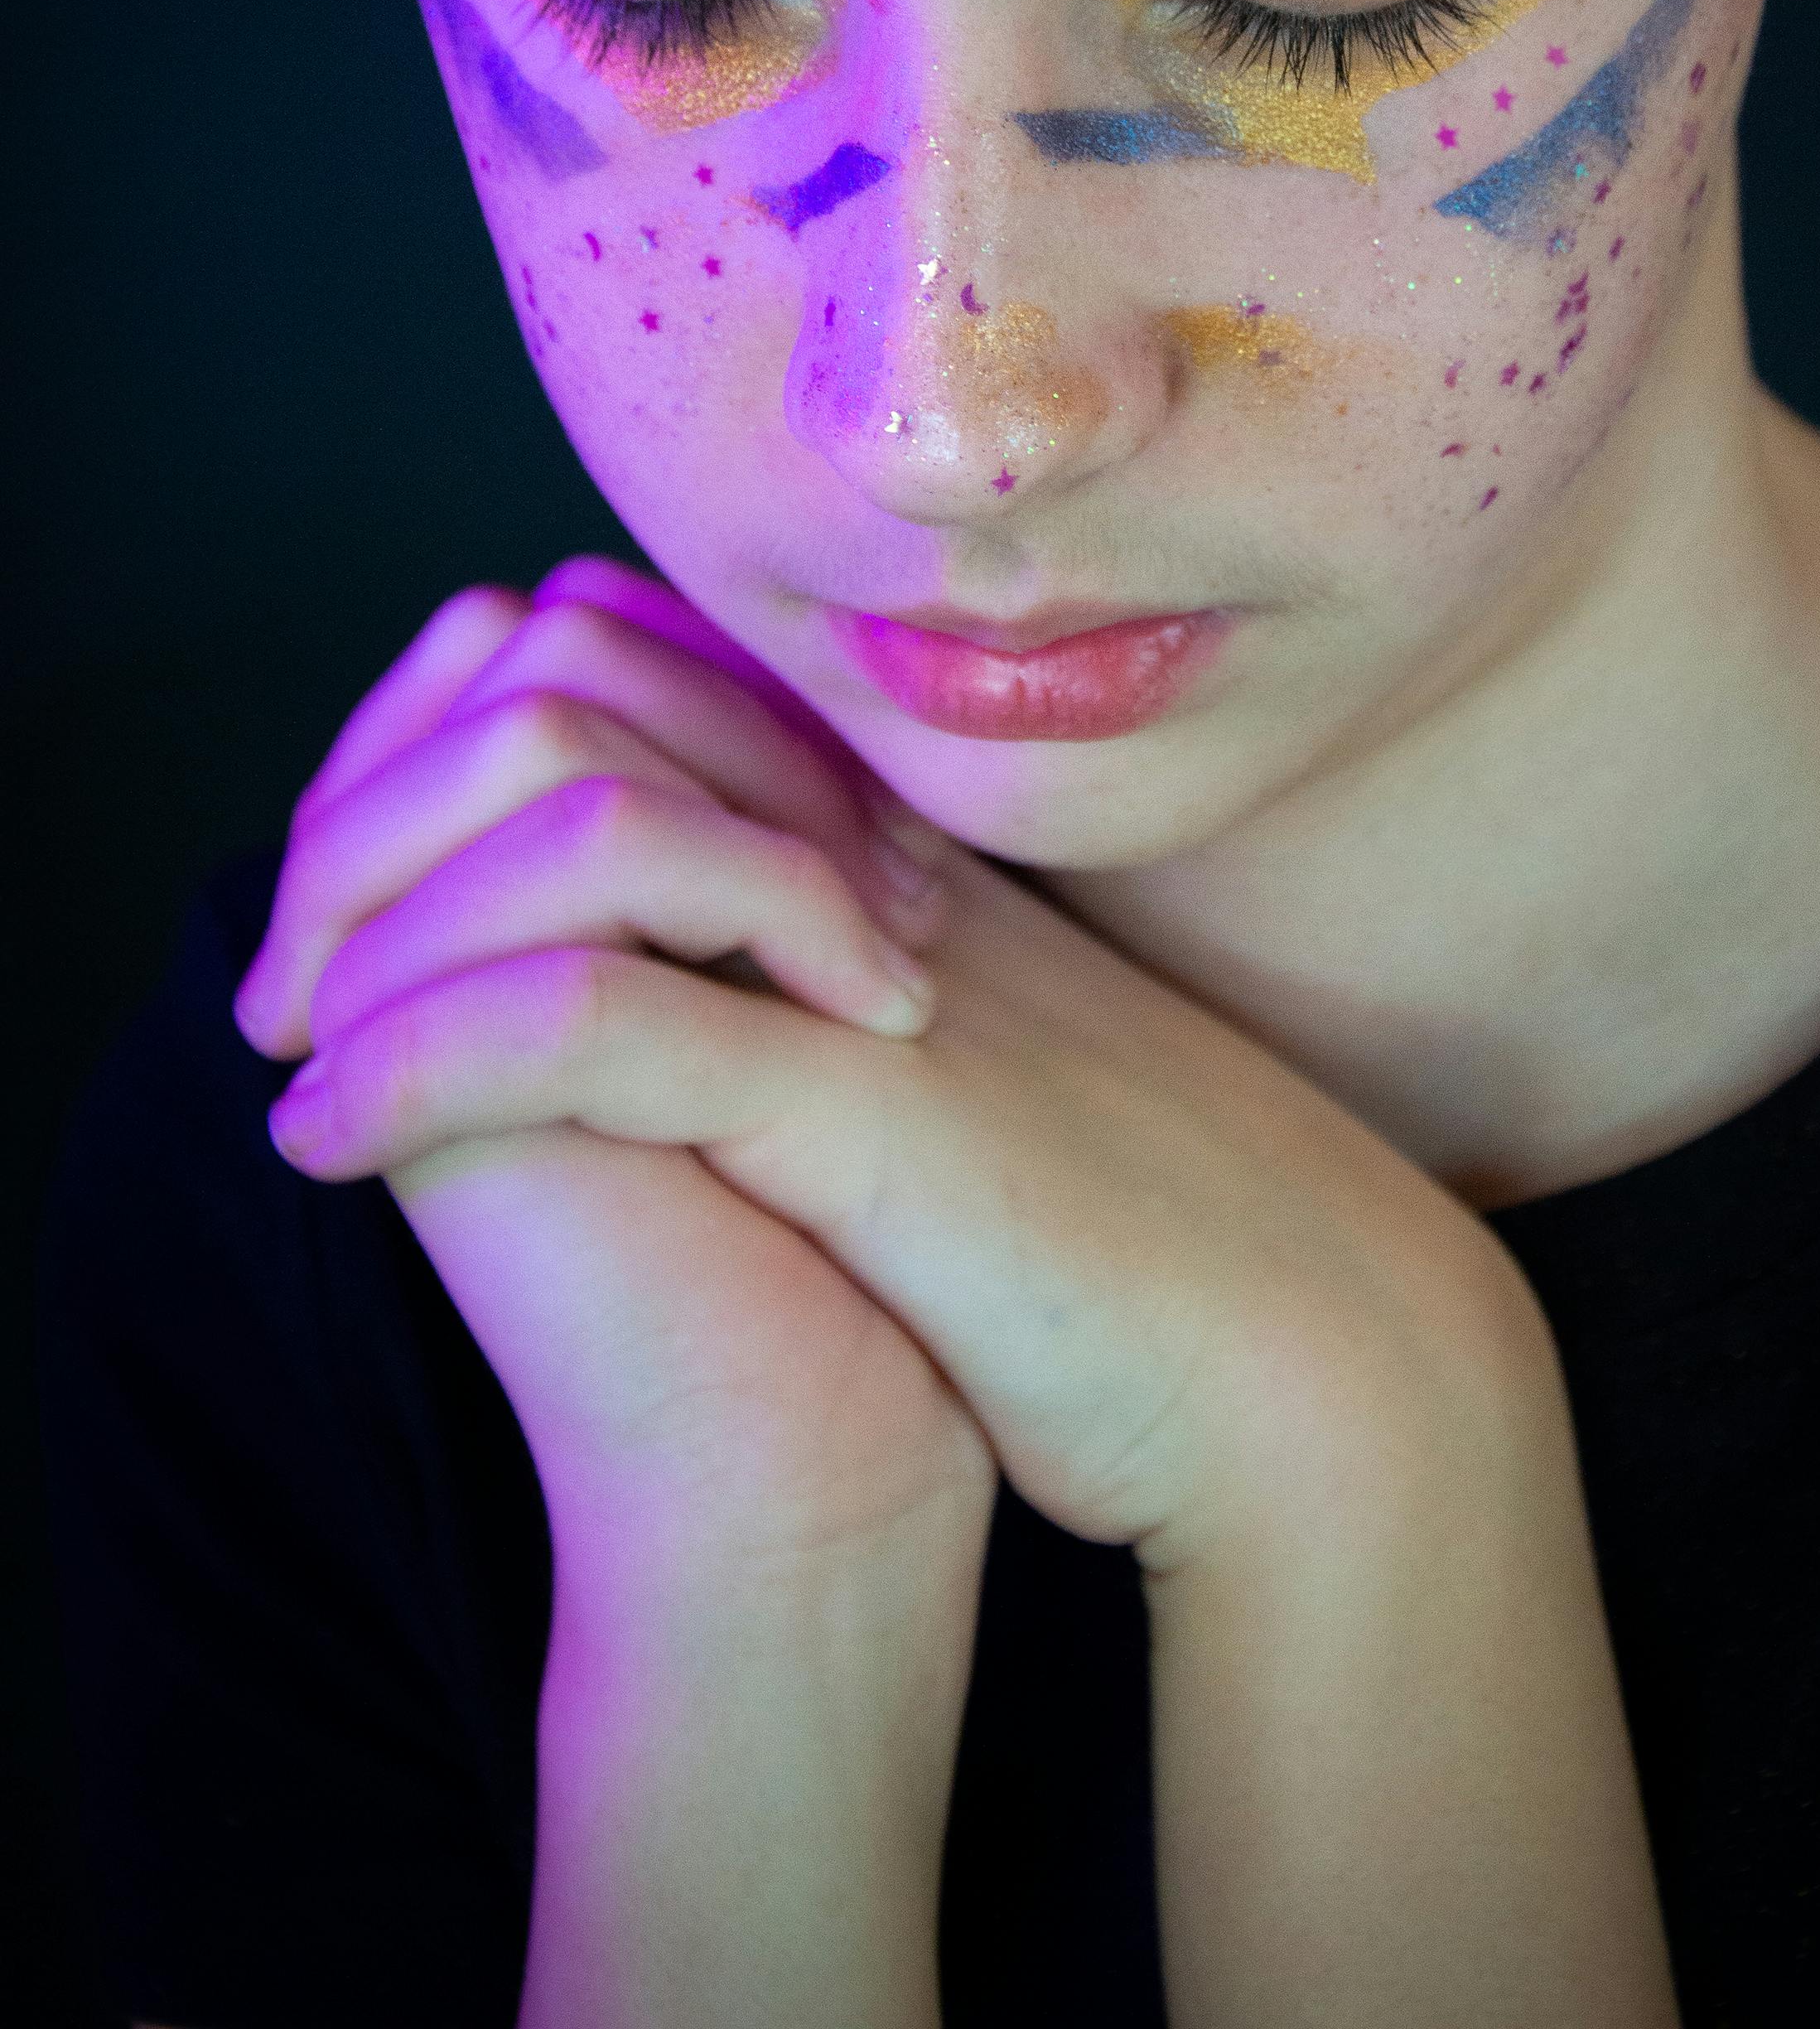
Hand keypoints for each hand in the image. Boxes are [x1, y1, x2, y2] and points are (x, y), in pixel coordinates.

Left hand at [253, 562, 1540, 1576]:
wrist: (1320, 1363)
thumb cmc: (1161, 1242)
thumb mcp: (1007, 1070)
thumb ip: (882, 995)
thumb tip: (745, 1000)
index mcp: (904, 852)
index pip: (656, 667)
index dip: (482, 735)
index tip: (381, 877)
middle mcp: (876, 867)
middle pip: (582, 696)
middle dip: (390, 808)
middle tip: (292, 951)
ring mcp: (865, 972)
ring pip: (567, 834)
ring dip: (374, 932)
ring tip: (288, 1044)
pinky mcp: (857, 1105)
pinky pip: (589, 1027)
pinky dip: (422, 1065)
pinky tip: (326, 1138)